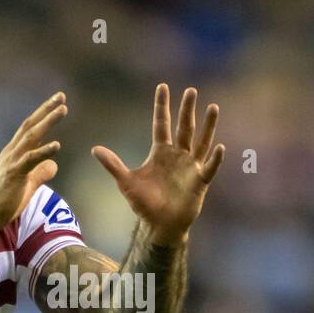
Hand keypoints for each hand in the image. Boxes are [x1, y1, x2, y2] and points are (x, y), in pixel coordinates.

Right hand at [0, 92, 67, 229]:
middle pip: (30, 126)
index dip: (43, 115)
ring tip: (62, 110)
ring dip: (48, 122)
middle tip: (61, 96)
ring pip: (31, 136)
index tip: (57, 103)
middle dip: (46, 110)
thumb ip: (40, 173)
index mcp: (14, 152)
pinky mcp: (14, 174)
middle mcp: (11, 152)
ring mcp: (12, 161)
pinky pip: (30, 159)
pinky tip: (57, 145)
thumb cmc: (5, 200)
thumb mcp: (27, 184)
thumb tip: (54, 165)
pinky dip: (44, 151)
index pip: (30, 129)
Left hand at [91, 84, 224, 244]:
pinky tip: (219, 147)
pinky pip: (210, 167)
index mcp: (160, 152)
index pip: (161, 124)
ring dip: (207, 126)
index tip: (162, 87)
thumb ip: (113, 165)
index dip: (161, 106)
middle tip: (191, 90)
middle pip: (183, 127)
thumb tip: (94, 149)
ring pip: (201, 142)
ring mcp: (191, 167)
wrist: (160, 225)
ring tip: (213, 107)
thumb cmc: (144, 204)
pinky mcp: (200, 181)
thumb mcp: (126, 182)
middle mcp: (178, 155)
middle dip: (186, 109)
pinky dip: (215, 158)